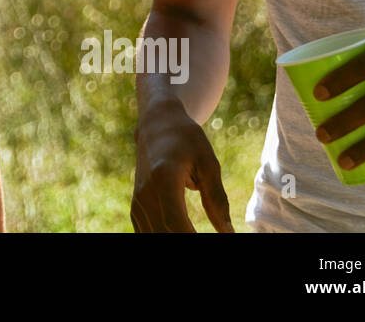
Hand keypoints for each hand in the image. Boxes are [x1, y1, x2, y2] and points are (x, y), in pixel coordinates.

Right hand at [131, 98, 233, 232]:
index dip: (192, 238)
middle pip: (166, 234)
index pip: (176, 224)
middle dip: (188, 239)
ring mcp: (138, 202)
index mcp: (164, 179)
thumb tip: (229, 233)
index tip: (215, 240)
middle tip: (218, 235)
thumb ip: (216, 199)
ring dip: (177, 237)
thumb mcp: (208, 163)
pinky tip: (184, 231)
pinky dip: (166, 235)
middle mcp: (145, 193)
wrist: (156, 124)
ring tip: (196, 231)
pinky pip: (148, 234)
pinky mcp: (136, 208)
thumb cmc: (187, 140)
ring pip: (155, 236)